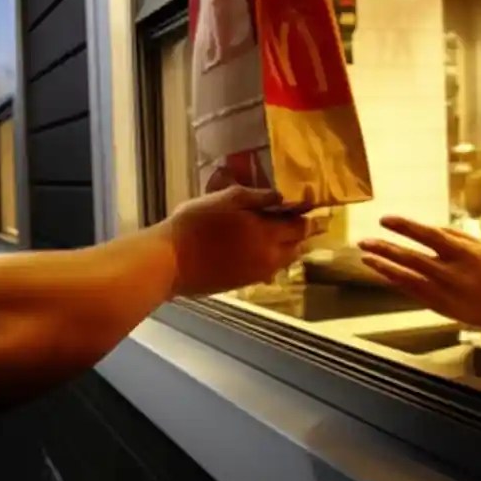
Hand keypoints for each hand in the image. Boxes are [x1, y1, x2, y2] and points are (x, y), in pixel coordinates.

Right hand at [159, 186, 311, 295]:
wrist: (171, 262)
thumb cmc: (196, 224)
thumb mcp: (226, 199)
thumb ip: (257, 197)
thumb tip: (281, 197)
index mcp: (268, 234)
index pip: (301, 227)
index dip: (307, 216)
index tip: (309, 207)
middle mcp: (269, 257)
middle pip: (296, 246)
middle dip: (299, 233)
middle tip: (294, 219)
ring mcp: (257, 273)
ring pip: (283, 260)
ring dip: (285, 247)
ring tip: (276, 233)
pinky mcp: (243, 283)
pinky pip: (267, 270)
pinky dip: (269, 258)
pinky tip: (256, 248)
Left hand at [358, 216, 480, 329]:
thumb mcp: (476, 246)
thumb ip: (449, 235)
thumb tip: (421, 228)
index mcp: (463, 253)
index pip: (428, 235)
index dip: (405, 227)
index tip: (385, 219)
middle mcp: (452, 272)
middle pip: (412, 258)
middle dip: (385, 249)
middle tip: (364, 241)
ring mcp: (444, 292)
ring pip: (407, 278)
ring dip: (384, 267)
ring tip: (366, 258)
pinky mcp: (440, 306)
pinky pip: (412, 292)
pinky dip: (396, 282)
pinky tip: (383, 274)